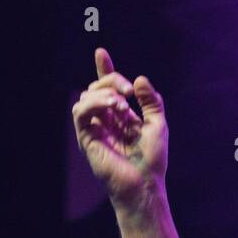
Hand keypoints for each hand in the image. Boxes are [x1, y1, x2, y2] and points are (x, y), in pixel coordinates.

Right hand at [71, 47, 167, 210]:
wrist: (144, 184)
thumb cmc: (152, 160)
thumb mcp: (158, 124)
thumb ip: (151, 101)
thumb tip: (139, 79)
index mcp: (120, 118)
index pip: (108, 89)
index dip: (104, 70)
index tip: (101, 52)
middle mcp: (105, 121)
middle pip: (98, 87)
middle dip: (113, 80)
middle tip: (129, 93)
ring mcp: (94, 130)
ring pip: (86, 97)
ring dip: (105, 93)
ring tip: (122, 105)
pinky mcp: (86, 139)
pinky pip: (80, 112)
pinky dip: (95, 103)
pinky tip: (112, 107)